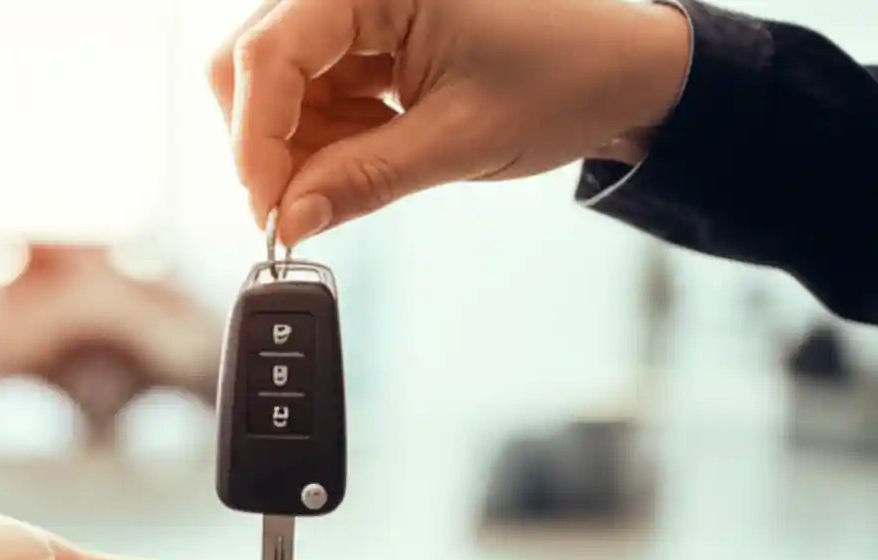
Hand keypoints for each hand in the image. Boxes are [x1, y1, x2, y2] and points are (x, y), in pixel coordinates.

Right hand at [210, 0, 691, 243]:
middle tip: (296, 206)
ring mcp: (358, 8)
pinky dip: (326, 137)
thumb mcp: (460, 140)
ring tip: (359, 174)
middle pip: (252, 62)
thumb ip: (363, 180)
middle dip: (268, 142)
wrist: (627, 71)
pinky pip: (311, 92)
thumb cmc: (569, 78)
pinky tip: (370, 151)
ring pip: (276, 84)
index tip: (267, 208)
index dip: (255, 139)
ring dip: (300, 145)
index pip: (268, 53)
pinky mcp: (367, 35)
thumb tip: (288, 220)